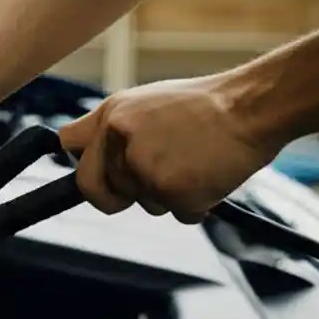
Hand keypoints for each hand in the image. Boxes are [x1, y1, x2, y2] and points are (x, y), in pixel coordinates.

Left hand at [58, 75, 284, 223]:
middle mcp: (120, 141)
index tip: (88, 178)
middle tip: (153, 181)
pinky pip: (178, 214)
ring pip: (144, 204)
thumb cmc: (203, 107)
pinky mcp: (173, 192)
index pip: (69, 146)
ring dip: (168, 195)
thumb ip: (109, 129)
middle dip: (117, 197)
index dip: (78, 164)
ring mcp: (145, 169)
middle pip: (97, 190)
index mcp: (111, 116)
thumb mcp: (144, 104)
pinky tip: (210, 175)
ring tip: (194, 161)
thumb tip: (67, 147)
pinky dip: (196, 204)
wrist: (250, 107)